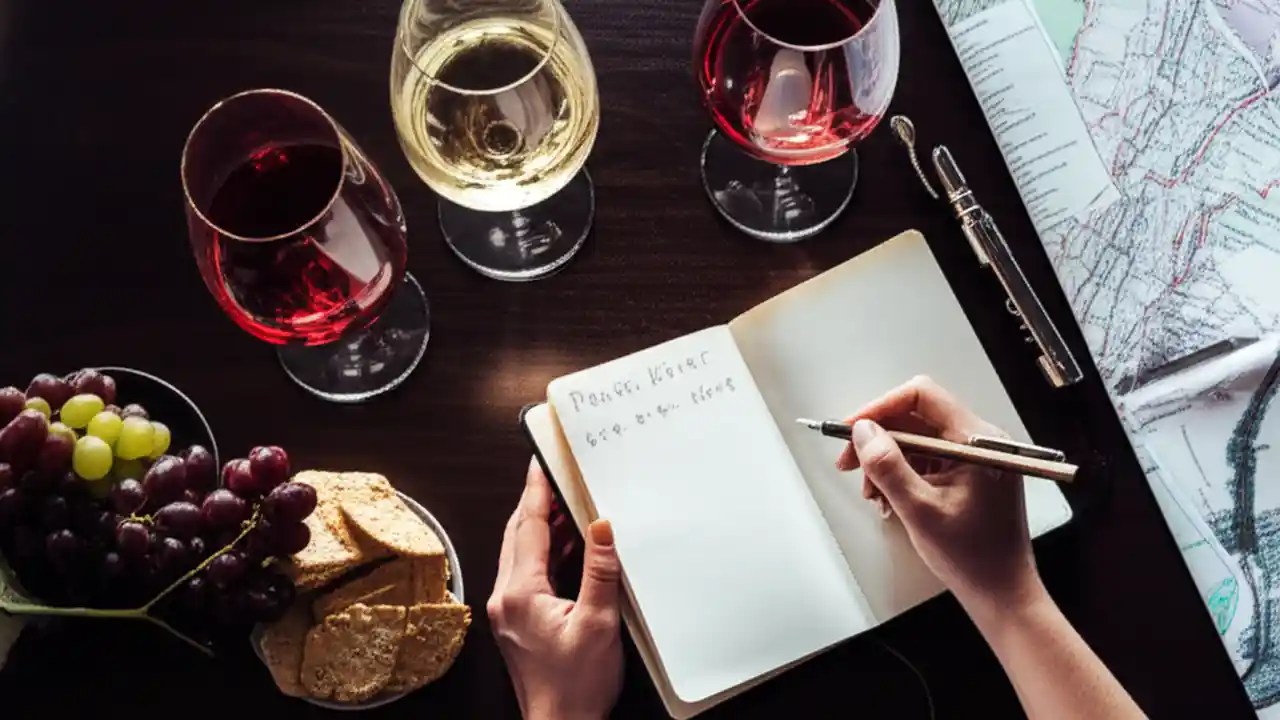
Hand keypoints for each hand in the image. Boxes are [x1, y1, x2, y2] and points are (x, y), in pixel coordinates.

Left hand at [488, 460, 623, 719]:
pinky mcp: (516, 621)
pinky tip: (569, 549)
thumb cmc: (576, 687)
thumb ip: (599, 570)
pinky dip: (546, 554)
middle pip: (518, 535)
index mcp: (520, 593)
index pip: (528, 528)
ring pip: (520, 553)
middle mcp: (505, 598)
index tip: (539, 463)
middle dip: (537, 504)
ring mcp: (508, 610)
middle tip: (556, 476)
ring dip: (543, 529)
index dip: (536, 492)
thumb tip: (601, 526)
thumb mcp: (598, 623)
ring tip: (569, 506)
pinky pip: (527, 573)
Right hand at [836, 376, 1041, 612]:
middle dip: (878, 440)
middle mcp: (978, 441)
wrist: (1002, 594)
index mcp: (977, 441)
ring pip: (917, 440)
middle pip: (916, 418)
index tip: (851, 430)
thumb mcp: (920, 510)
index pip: (921, 397)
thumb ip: (889, 467)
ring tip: (874, 494)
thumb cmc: (973, 557)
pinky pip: (926, 460)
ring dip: (887, 461)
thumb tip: (863, 431)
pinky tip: (889, 499)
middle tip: (849, 464)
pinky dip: (902, 474)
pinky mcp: (967, 474)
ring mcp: (974, 458)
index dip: (880, 408)